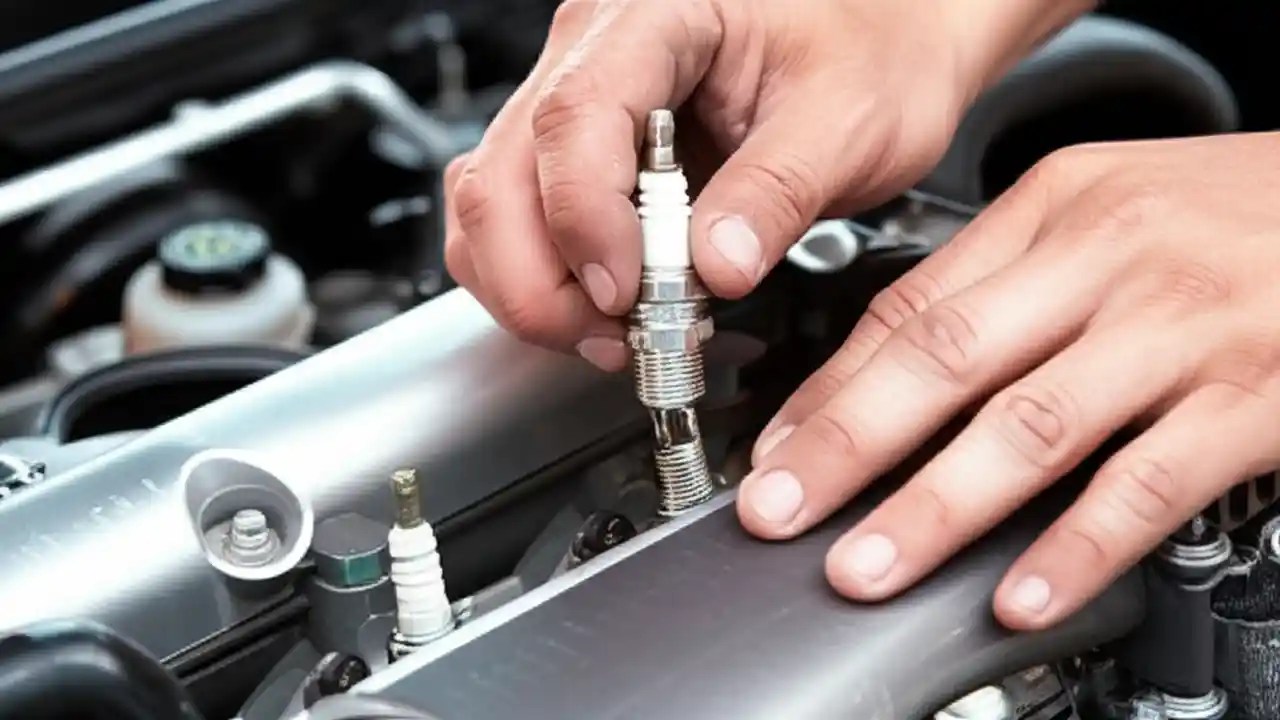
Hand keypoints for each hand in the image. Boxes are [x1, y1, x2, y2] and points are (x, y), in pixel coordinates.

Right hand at [443, 0, 1089, 370]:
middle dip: (540, 280)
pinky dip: (547, 278)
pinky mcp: (583, 151)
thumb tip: (713, 271)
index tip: (625, 296)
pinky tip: (605, 311)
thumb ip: (776, 192)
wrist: (887, 28)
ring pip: (493, 206)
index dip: (584, 221)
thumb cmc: (874, 43)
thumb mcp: (849, 118)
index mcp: (654, 13)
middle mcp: (592, 49)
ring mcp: (576, 99)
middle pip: (502, 175)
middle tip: (613, 342)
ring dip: (535, 288)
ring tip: (613, 337)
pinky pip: (523, 220)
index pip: (575, 119)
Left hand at [739, 133, 1279, 629]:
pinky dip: (1075, 546)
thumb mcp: (1106, 209)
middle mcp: (1108, 260)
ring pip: (1030, 426)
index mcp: (1055, 209)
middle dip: (845, 447)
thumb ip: (1006, 282)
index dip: (830, 389)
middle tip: (775, 509)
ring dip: (934, 508)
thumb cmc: (1236, 212)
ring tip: (867, 566)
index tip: (776, 450)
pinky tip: (1021, 593)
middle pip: (945, 361)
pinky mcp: (1254, 397)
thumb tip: (899, 363)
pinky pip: (1147, 483)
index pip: (912, 307)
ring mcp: (1181, 328)